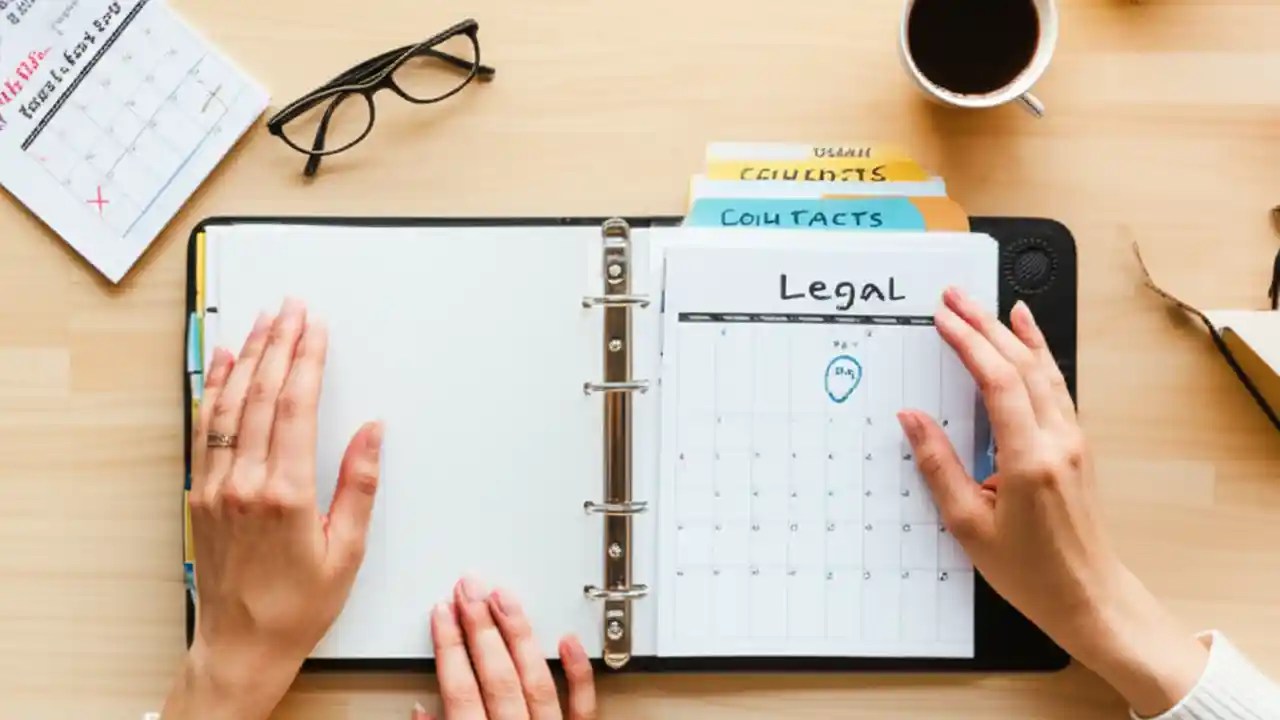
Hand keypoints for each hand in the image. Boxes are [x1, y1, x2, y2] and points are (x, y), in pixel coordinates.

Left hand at [164, 299, 382, 719]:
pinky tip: (224, 364)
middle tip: (292, 307)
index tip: (315, 327)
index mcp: (286, 493)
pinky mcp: (201, 494)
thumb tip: (372, 432)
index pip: (296, 407)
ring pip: (230, 405)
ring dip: (248, 357)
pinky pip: (206, 429)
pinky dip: (214, 390)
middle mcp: (245, 483)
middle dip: (280, 344)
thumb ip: (359, 484)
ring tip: (262, 321)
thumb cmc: (297, 605)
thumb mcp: (347, 549)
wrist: (242, 644)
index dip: (306, 360)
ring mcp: (216, 486)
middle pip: (263, 395)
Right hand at [414, 578, 596, 719]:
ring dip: (519, 635)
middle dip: (480, 628)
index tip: (441, 612)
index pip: (460, 691)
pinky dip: (577, 671)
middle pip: (497, 677)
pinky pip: (583, 706)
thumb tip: (419, 711)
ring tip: (505, 598)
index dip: (449, 647)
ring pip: (535, 680)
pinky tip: (568, 639)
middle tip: (469, 590)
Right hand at [899, 288, 1207, 716]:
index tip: (943, 319)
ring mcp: (1074, 441)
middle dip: (985, 325)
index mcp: (1030, 460)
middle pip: (1022, 365)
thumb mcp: (968, 525)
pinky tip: (1029, 336)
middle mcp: (1059, 441)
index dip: (969, 344)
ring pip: (1044, 370)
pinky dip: (1039, 354)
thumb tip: (913, 420)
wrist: (1088, 596)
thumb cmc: (1031, 572)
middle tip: (954, 297)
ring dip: (1012, 333)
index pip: (998, 383)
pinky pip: (1056, 386)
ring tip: (986, 304)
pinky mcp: (1077, 445)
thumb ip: (938, 466)